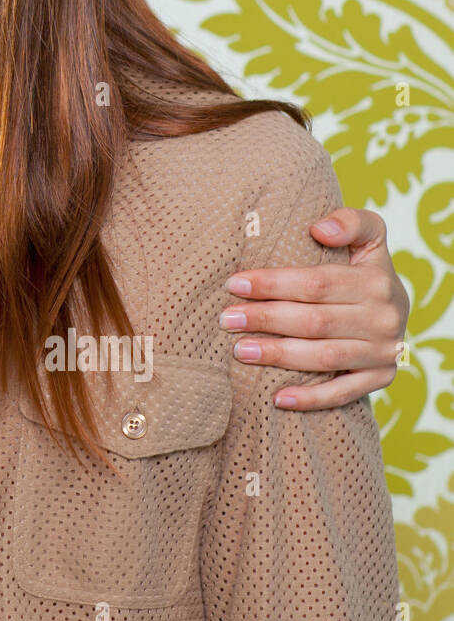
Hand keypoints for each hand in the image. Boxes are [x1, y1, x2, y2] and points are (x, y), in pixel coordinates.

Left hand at [220, 206, 408, 410]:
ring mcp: (384, 352)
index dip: (272, 284)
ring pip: (324, 357)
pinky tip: (278, 398)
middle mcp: (385, 318)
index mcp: (376, 281)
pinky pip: (344, 393)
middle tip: (227, 319)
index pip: (316, 284)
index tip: (234, 284)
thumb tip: (319, 229)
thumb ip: (350, 222)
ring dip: (279, 356)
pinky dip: (312, 398)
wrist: (394, 307)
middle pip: (315, 321)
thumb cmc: (362, 269)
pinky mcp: (381, 378)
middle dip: (266, 319)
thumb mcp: (368, 237)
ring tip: (240, 350)